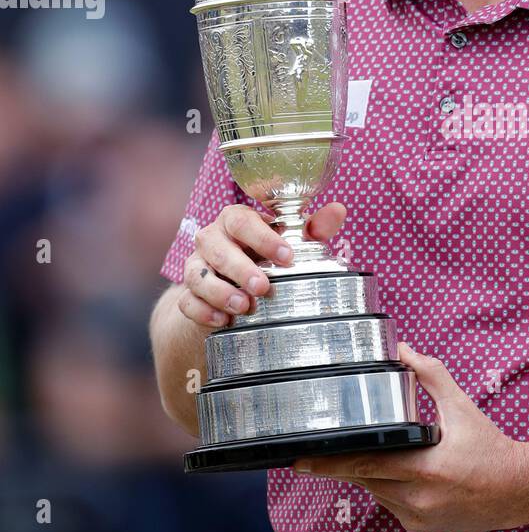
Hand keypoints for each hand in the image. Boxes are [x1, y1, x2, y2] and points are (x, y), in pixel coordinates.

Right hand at [177, 200, 346, 328]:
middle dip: (239, 268)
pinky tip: (222, 321)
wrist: (232, 286)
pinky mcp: (187, 293)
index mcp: (235, 221)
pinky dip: (202, 312)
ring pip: (195, 274)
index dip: (263, 238)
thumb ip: (312, 229)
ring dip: (219, 291)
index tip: (287, 257)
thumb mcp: (290, 242)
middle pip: (216, 246)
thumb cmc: (265, 257)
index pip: (243, 221)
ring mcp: (195, 266)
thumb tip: (338, 211)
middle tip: (262, 286)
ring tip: (243, 306)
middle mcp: (211, 239)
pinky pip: (186, 301)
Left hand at [294, 343, 528, 531]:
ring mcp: (418, 517)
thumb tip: (404, 349)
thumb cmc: (490, 447)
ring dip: (374, 475)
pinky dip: (391, 489)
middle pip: (365, 480)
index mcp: (425, 469)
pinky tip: (406, 474)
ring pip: (377, 493)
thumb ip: (430, 376)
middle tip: (329, 448)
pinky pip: (391, 506)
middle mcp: (418, 498)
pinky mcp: (420, 528)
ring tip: (390, 454)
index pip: (365, 467)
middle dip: (350, 463)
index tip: (300, 461)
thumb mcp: (461, 407)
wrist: (518, 489)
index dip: (329, 464)